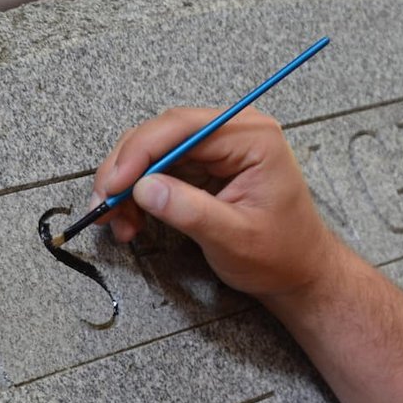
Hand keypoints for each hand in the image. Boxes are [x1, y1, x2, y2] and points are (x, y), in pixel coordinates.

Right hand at [92, 106, 341, 301]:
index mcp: (251, 138)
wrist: (299, 275)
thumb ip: (190, 211)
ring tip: (116, 221)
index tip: (115, 183)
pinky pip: (162, 172)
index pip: (182, 127)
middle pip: (162, 135)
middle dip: (126, 170)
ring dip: (129, 186)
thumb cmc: (282, 256)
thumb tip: (144, 188)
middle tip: (103, 204)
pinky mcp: (206, 170)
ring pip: (155, 154)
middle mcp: (233, 134)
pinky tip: (132, 221)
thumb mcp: (235, 238)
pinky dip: (141, 195)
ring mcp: (218, 151)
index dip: (140, 152)